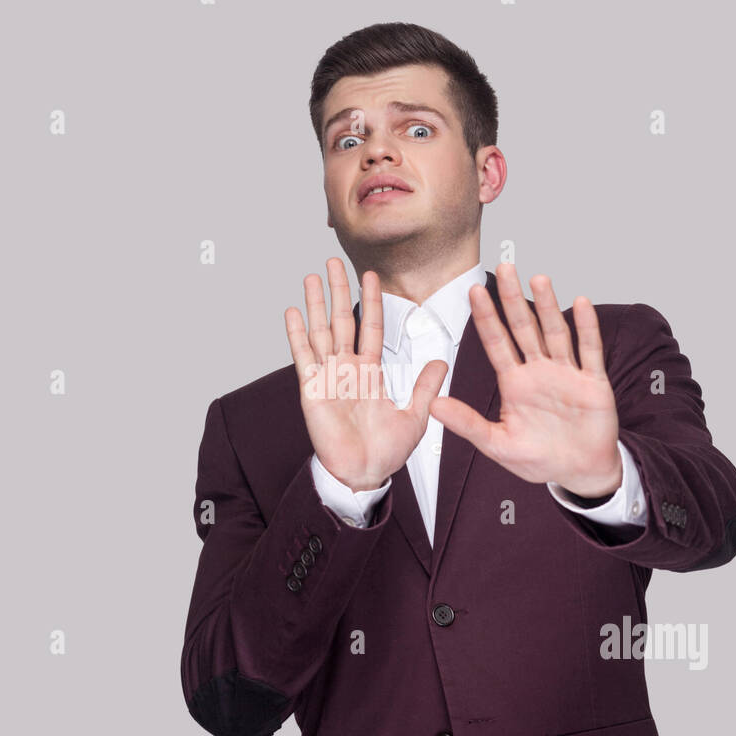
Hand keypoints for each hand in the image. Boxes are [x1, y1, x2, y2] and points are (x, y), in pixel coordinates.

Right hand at [285, 258, 447, 491]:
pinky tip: (293, 311)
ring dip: (316, 304)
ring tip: (313, 276)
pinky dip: (296, 334)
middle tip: (334, 262)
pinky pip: (304, 357)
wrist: (365, 473)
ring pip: (320, 332)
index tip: (370, 276)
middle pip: (341, 321)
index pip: (371, 327)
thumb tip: (442, 361)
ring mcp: (328, 377)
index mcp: (370, 372)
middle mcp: (347, 369)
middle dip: (338, 291)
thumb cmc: (386, 451)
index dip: (371, 301)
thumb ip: (425, 386)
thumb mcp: (416, 415)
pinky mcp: (312, 389)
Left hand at [429, 263, 621, 497]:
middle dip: (514, 299)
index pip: (496, 343)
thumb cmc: (541, 459)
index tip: (474, 291)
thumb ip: (467, 424)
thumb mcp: (497, 444)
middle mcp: (539, 372)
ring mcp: (566, 374)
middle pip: (524, 328)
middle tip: (505, 268)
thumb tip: (434, 406)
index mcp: (515, 384)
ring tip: (538, 279)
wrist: (580, 472)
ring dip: (548, 306)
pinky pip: (589, 351)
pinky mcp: (592, 382)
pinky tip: (580, 304)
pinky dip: (586, 328)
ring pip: (556, 332)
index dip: (486, 317)